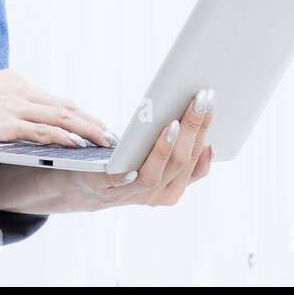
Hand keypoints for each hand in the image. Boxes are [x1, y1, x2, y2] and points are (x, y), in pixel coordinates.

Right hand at [0, 69, 113, 147]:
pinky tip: (77, 146)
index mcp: (15, 83)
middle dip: (91, 121)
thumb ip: (4, 102)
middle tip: (110, 135)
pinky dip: (63, 138)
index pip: (55, 100)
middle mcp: (20, 92)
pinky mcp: (6, 124)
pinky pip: (42, 131)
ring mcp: (14, 108)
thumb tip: (17, 117)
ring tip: (104, 142)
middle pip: (65, 107)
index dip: (79, 113)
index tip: (95, 123)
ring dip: (86, 130)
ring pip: (61, 118)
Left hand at [64, 87, 215, 209]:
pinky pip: (120, 181)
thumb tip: (203, 130)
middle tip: (200, 99)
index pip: (196, 163)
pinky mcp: (104, 186)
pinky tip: (135, 159)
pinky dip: (130, 172)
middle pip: (180, 163)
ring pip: (155, 174)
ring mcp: (131, 193)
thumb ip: (178, 152)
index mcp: (172, 189)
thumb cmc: (125, 163)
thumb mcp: (156, 161)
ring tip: (174, 123)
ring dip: (166, 148)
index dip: (205, 134)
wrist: (83, 185)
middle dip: (193, 129)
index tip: (210, 107)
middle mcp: (155, 195)